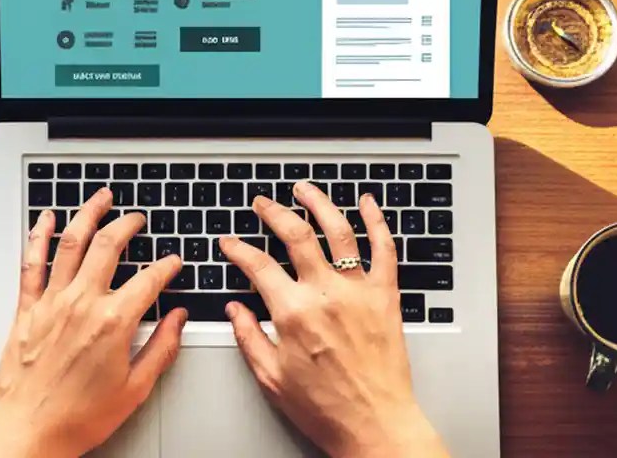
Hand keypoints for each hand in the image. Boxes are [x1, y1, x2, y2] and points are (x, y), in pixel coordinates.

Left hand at [0, 188, 186, 457]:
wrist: (28, 433)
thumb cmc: (77, 418)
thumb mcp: (134, 389)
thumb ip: (162, 349)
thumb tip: (178, 321)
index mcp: (113, 322)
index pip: (149, 279)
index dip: (166, 266)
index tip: (173, 262)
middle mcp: (82, 304)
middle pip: (109, 246)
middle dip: (128, 224)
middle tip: (138, 217)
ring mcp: (51, 303)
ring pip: (71, 242)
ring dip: (88, 213)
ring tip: (101, 198)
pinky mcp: (26, 310)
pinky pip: (32, 263)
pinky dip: (38, 236)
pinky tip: (44, 218)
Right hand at [219, 183, 448, 457]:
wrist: (375, 426)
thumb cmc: (327, 409)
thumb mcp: (271, 378)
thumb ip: (250, 337)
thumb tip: (235, 311)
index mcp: (293, 314)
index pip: (257, 265)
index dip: (238, 248)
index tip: (230, 243)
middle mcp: (326, 295)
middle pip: (295, 234)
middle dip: (272, 212)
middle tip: (262, 203)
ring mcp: (359, 292)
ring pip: (338, 231)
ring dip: (319, 202)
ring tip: (305, 189)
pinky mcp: (386, 297)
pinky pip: (385, 249)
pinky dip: (377, 221)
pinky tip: (367, 204)